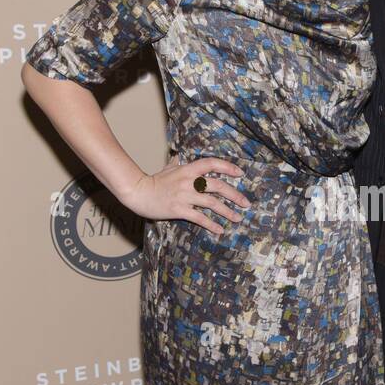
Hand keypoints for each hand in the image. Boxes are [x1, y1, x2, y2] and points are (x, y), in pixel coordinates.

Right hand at [121, 154, 250, 234]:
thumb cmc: (154, 181)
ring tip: (238, 218)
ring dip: (227, 212)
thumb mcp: (169, 167)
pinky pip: (199, 218)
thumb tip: (180, 155)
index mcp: (188, 169)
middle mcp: (189, 181)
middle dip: (235, 195)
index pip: (212, 164)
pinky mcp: (179, 209)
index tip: (240, 174)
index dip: (228, 167)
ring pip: (212, 203)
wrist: (138, 192)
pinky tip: (220, 230)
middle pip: (218, 186)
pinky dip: (211, 225)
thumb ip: (178, 163)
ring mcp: (184, 196)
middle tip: (246, 203)